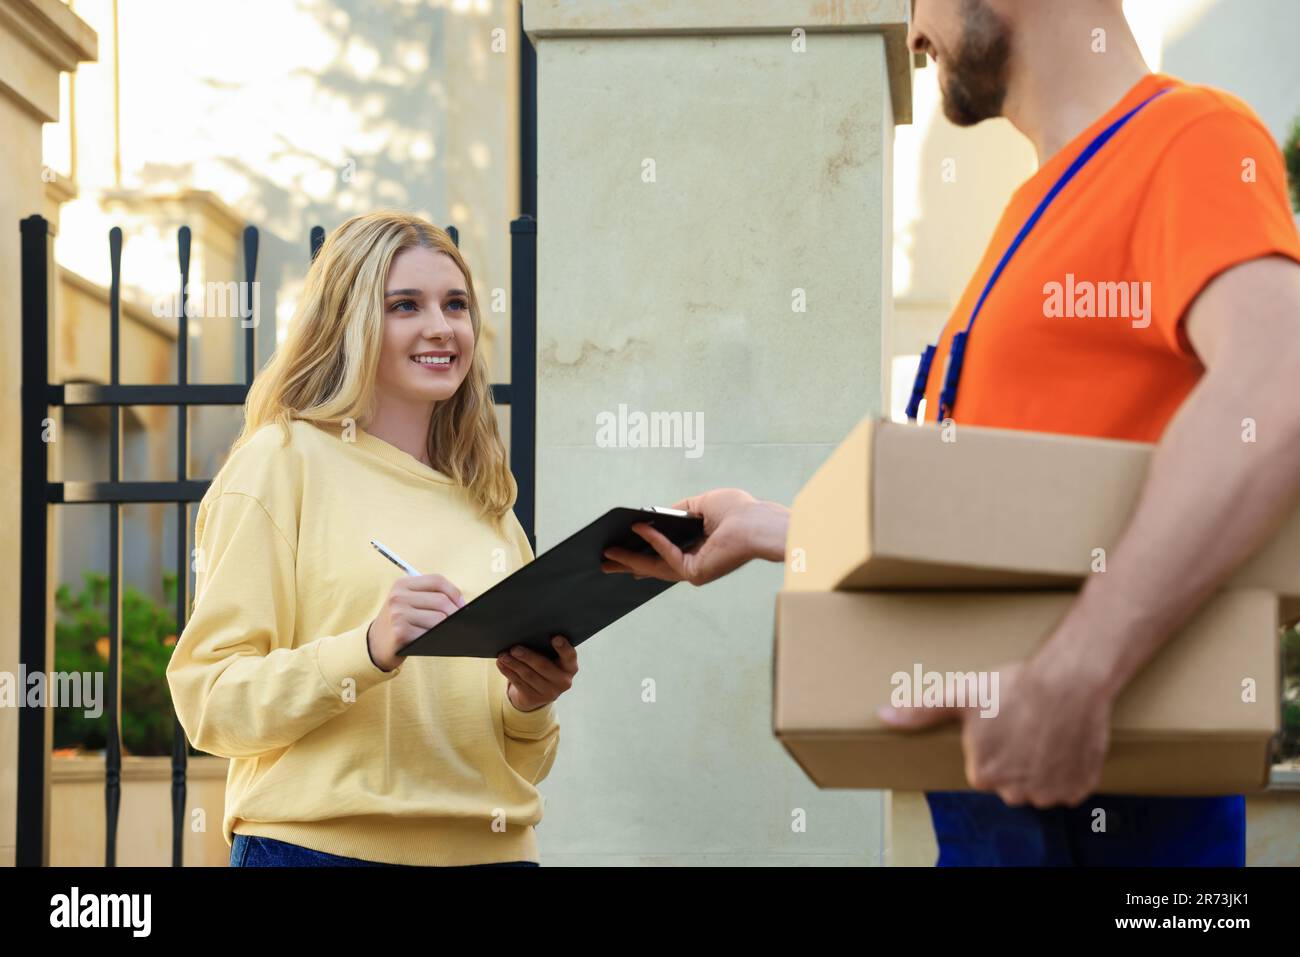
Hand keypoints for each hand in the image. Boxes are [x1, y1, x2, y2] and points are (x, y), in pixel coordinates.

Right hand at [367, 573, 464, 670]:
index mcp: (402, 584)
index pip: (437, 580)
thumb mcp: (408, 603)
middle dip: (456, 614)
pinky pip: (430, 634)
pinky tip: (434, 642)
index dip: (455, 592)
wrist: (375, 645)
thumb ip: (430, 597)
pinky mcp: (400, 632)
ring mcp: (397, 613)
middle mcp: (398, 596)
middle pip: (441, 600)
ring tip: (446, 632)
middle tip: (461, 623)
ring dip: (446, 628)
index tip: (463, 605)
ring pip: (439, 619)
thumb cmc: (400, 623)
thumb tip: (462, 605)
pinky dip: (436, 639)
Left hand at [497, 636, 578, 711]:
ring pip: (529, 676)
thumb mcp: (551, 658)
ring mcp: (549, 692)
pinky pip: (519, 684)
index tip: (555, 637)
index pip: (569, 656)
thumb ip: (546, 648)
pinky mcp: (534, 699)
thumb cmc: (545, 665)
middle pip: (544, 667)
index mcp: (570, 667)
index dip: (563, 647)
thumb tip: (525, 635)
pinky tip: (501, 664)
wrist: (538, 691)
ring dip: (514, 664)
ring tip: (503, 655)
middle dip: (528, 657)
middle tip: (514, 648)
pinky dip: (508, 672)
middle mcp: (563, 681)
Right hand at [600, 488, 788, 585]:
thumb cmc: (739, 512)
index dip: (642, 551)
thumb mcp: (701, 504)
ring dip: (629, 560)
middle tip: (605, 560)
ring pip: (654, 567)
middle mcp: (695, 563)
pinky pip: (666, 556)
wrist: (757, 523)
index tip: (620, 548)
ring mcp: (694, 570)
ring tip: (607, 555)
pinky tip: (637, 529)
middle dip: (627, 562)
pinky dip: (651, 541)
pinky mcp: (694, 572)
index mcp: (698, 548)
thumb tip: (654, 512)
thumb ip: (677, 510)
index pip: (664, 554)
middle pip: (653, 565)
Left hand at [877, 650, 1114, 807]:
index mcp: (983, 775)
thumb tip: (883, 715)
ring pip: (1040, 786)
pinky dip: (1068, 770)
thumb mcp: (959, 695)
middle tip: (1022, 726)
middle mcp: (1016, 793)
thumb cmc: (1011, 688)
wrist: (1068, 681)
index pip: (983, 770)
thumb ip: (920, 711)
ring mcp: (1051, 793)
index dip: (992, 745)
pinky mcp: (1080, 787)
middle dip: (1015, 759)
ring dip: (1041, 768)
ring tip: (1044, 733)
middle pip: (1011, 782)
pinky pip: (1070, 786)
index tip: (1000, 724)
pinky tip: (1063, 743)